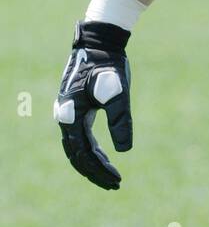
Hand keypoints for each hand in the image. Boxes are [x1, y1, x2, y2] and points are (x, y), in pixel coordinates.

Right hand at [54, 21, 132, 189]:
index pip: (82, 153)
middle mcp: (66, 117)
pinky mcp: (77, 110)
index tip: (116, 180)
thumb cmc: (107, 64)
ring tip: (112, 177)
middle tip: (116, 185)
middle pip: (77, 156)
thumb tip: (125, 150)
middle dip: (95, 172)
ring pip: (78, 148)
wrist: (99, 42)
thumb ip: (120, 118)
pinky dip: (93, 150)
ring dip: (94, 164)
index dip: (98, 170)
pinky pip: (82, 137)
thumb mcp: (117, 90)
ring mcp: (70, 114)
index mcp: (71, 114)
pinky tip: (106, 158)